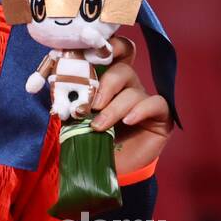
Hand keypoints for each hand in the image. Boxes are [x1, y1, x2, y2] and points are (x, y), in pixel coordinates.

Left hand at [87, 35, 172, 174]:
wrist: (113, 172)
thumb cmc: (95, 144)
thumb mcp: (77, 122)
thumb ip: (73, 104)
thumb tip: (59, 92)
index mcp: (109, 83)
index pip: (113, 55)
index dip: (107, 47)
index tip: (89, 53)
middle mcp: (129, 88)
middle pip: (124, 68)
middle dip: (106, 83)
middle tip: (92, 104)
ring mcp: (145, 101)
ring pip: (133, 91)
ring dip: (113, 108)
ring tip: (98, 126)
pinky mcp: (161, 117)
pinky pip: (155, 104)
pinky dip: (140, 110)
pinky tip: (127, 122)